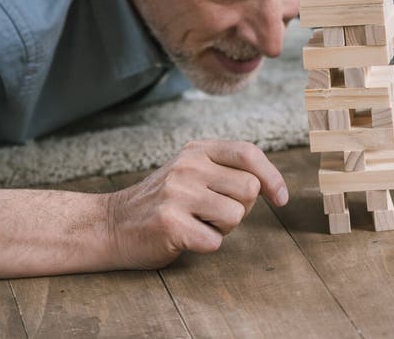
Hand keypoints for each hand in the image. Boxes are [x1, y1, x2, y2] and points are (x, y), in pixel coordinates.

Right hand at [106, 140, 288, 268]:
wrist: (112, 224)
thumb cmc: (163, 200)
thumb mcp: (191, 170)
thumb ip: (224, 168)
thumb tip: (271, 183)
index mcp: (197, 149)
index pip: (248, 153)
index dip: (272, 176)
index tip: (281, 198)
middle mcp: (188, 166)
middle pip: (249, 188)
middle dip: (243, 207)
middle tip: (217, 213)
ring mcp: (177, 193)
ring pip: (236, 215)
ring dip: (223, 227)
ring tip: (198, 222)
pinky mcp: (169, 223)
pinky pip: (214, 241)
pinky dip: (206, 245)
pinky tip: (186, 237)